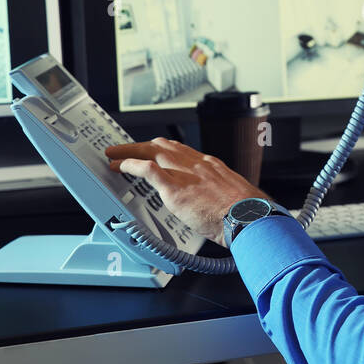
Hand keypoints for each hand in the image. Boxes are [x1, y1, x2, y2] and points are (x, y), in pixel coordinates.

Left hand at [105, 138, 270, 247]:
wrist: (248, 217)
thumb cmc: (246, 212)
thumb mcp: (234, 195)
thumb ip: (220, 194)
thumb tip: (219, 205)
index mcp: (211, 165)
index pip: (182, 150)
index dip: (163, 150)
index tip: (153, 151)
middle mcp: (196, 164)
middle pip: (163, 146)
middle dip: (142, 146)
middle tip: (127, 149)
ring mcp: (185, 175)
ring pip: (152, 151)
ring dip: (130, 151)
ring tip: (115, 156)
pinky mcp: (175, 189)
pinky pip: (147, 170)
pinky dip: (131, 165)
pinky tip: (120, 166)